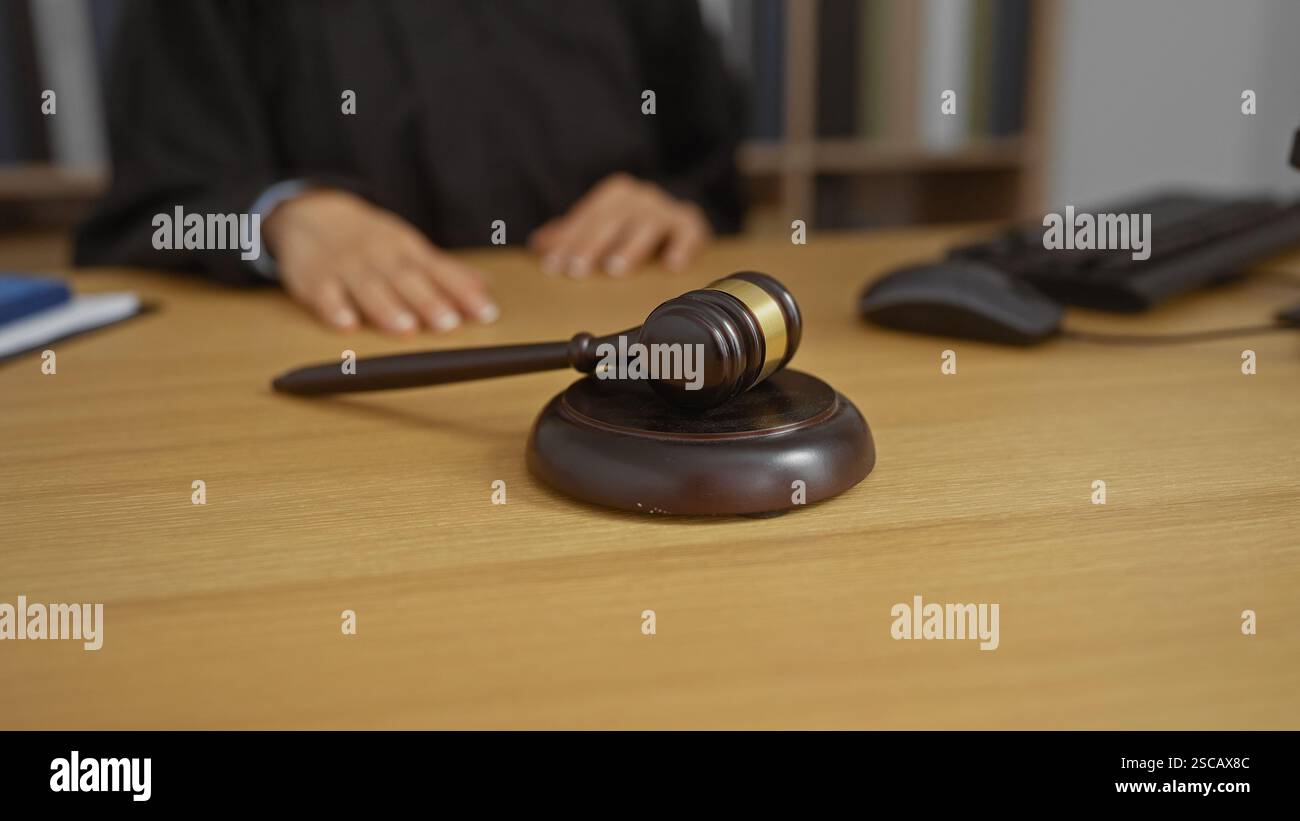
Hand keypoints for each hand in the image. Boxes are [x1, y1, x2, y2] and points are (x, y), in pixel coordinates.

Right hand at [263, 188, 498, 333]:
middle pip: (406, 279)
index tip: (486, 311)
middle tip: (449, 323)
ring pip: (368, 287)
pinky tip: (347, 325)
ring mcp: (346, 266)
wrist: (312, 214)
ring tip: (406, 328)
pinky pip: (323, 294)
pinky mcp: (314, 279)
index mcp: (406, 249)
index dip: (463, 291)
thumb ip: (446, 272)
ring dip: (387, 308)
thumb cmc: (371, 241)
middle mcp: (379, 256)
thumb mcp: (410, 248)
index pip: (440, 270)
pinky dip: (334, 308)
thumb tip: (486, 287)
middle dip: (428, 301)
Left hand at [529, 173, 710, 277]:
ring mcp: (665, 210)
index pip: (586, 217)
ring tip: (615, 268)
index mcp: (615, 195)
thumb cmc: (631, 225)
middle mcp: (640, 198)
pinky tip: (672, 265)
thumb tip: (539, 244)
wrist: (677, 216)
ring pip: (647, 224)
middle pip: (612, 220)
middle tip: (576, 269)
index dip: (567, 240)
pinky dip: (682, 247)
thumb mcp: (600, 226)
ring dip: (630, 247)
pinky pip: (688, 233)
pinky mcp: (690, 224)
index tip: (553, 263)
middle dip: (591, 244)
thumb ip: (571, 235)